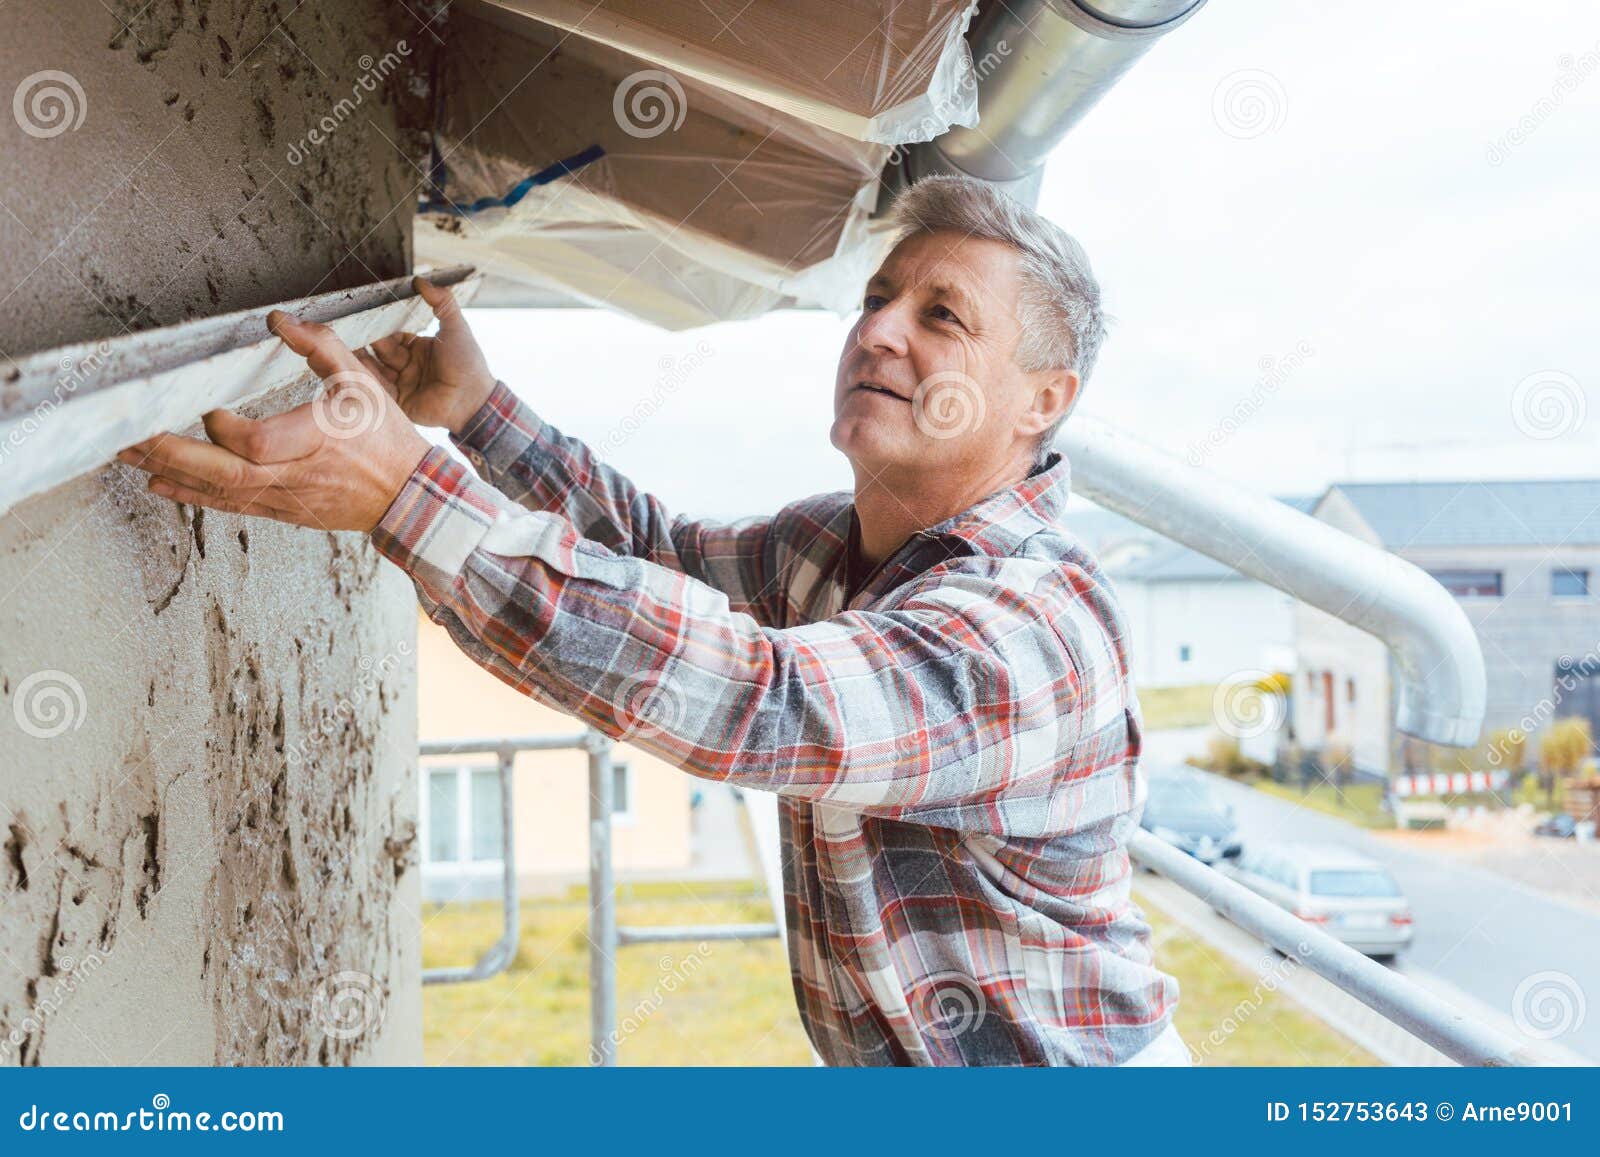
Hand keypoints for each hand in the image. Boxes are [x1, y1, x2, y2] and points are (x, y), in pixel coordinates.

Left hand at [117, 314, 433, 532]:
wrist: (406, 494)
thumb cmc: (385, 436)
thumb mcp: (362, 381)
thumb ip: (321, 346)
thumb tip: (278, 319)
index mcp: (317, 439)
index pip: (256, 443)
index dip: (223, 428)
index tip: (206, 407)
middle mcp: (295, 474)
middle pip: (222, 472)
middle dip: (171, 453)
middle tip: (129, 436)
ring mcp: (285, 497)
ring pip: (217, 491)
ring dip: (169, 472)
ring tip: (127, 454)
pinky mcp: (281, 509)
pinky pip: (228, 505)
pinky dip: (190, 494)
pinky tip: (158, 482)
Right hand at [355, 276, 495, 434]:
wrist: (474, 400)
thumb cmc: (468, 363)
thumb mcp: (456, 327)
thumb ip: (442, 302)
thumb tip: (421, 280)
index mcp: (420, 348)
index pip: (393, 335)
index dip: (380, 327)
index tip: (362, 315)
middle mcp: (409, 366)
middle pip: (381, 350)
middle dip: (366, 340)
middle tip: (346, 328)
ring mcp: (402, 384)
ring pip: (375, 368)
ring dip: (360, 358)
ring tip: (340, 345)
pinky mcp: (398, 402)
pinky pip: (377, 388)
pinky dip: (365, 378)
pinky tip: (351, 366)